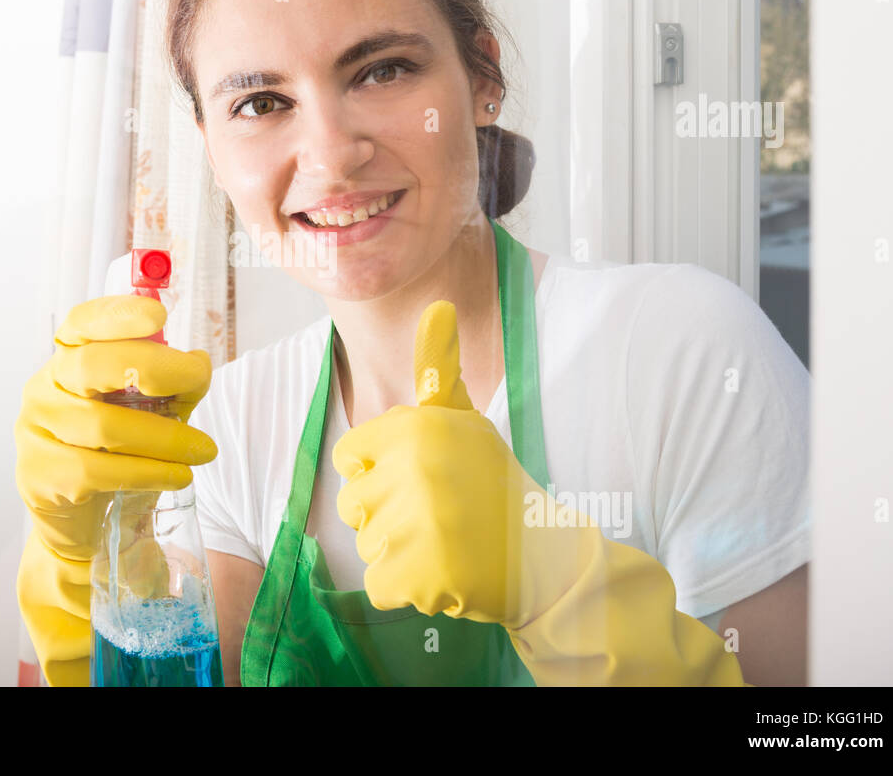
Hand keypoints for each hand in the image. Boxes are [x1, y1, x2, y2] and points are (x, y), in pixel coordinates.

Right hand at [15, 295, 216, 684]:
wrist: (84, 523)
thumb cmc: (117, 455)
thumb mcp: (148, 412)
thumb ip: (171, 387)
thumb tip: (198, 364)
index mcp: (69, 360)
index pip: (84, 324)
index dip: (118, 314)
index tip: (158, 315)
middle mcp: (45, 388)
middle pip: (93, 365)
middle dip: (157, 368)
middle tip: (199, 380)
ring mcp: (36, 432)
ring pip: (104, 426)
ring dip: (166, 437)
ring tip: (203, 449)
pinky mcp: (39, 476)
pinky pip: (100, 471)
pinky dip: (149, 472)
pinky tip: (179, 476)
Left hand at [333, 300, 745, 684]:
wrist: (544, 558)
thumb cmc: (494, 485)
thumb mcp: (466, 421)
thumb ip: (438, 370)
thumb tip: (437, 305)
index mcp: (414, 428)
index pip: (347, 455)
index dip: (377, 470)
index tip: (416, 478)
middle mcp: (411, 469)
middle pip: (352, 502)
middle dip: (386, 515)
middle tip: (437, 515)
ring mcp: (414, 524)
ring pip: (365, 544)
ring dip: (398, 552)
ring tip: (444, 542)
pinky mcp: (418, 575)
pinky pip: (378, 586)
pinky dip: (407, 588)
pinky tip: (443, 572)